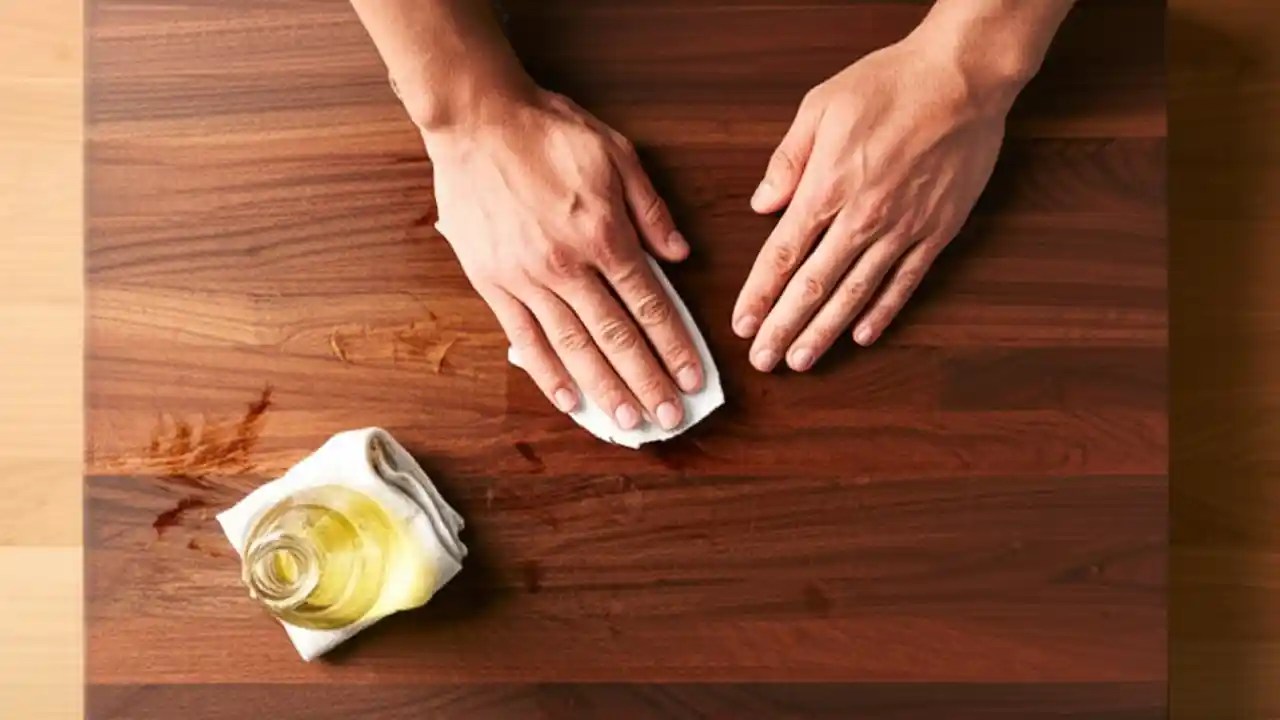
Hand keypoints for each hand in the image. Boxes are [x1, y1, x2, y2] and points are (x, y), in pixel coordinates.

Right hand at [425, 89, 702, 428]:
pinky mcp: (492, 282)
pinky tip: (568, 399)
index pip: (650, 305)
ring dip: (604, 388)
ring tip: (627, 423)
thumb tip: (682, 255)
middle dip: (648, 381)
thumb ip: (651, 210)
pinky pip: (523, 337)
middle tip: (669, 418)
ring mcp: (527, 278)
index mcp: (605, 234)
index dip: (676, 346)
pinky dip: (547, 372)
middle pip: (617, 337)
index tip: (694, 378)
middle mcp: (568, 265)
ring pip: (573, 346)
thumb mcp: (617, 154)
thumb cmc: (548, 131)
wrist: (477, 119)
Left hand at [733, 34, 1013, 371]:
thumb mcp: (820, 106)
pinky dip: (883, 312)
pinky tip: (862, 336)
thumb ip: (788, 161)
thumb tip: (761, 204)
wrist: (963, 77)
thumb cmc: (890, 83)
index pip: (783, 255)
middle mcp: (862, 217)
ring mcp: (902, 228)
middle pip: (814, 286)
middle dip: (784, 328)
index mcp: (827, 187)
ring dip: (825, 332)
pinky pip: (905, 282)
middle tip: (762, 360)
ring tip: (801, 361)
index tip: (742, 324)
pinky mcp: (937, 231)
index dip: (760, 295)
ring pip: (855, 294)